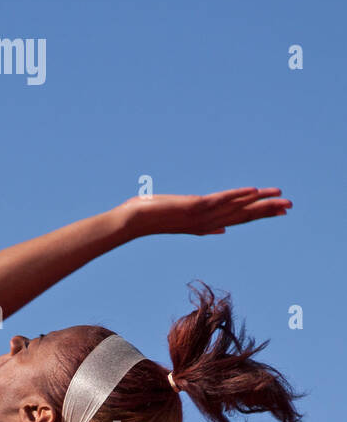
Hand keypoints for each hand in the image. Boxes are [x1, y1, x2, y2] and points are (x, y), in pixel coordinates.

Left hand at [118, 187, 290, 237]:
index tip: (279, 212)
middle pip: (243, 216)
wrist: (130, 222)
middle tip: (290, 207)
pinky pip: (219, 200)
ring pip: (236, 209)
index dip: (259, 215)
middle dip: (267, 211)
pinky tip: (253, 191)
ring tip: (281, 199)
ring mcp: (201, 216)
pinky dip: (237, 195)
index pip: (238, 220)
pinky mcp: (193, 207)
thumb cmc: (150, 219)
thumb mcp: (179, 221)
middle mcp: (206, 223)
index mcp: (205, 226)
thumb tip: (221, 230)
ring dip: (260, 203)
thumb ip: (203, 223)